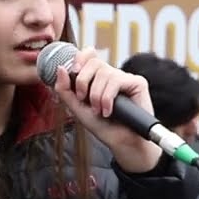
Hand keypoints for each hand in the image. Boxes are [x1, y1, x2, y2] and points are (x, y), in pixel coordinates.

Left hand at [52, 47, 161, 172]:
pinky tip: (108, 111)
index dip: (80, 57)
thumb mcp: (77, 108)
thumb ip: (65, 90)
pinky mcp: (137, 83)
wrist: (120, 142)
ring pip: (104, 73)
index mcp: (97, 78)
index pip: (89, 55)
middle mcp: (111, 75)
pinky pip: (116, 80)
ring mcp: (125, 78)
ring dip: (96, 95)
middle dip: (83, 82)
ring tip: (99, 111)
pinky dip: (107, 98)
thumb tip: (61, 68)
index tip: (74, 71)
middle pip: (94, 62)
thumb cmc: (102, 126)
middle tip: (83, 99)